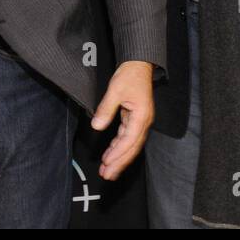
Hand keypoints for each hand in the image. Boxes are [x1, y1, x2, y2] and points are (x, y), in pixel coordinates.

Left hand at [90, 60, 155, 181]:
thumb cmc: (130, 75)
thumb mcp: (115, 89)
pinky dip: (118, 147)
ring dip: (118, 158)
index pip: (130, 140)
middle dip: (119, 162)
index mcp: (142, 116)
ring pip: (130, 145)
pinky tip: (109, 155)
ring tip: (106, 170)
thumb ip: (106, 108)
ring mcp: (140, 121)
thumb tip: (96, 126)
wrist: (139, 65)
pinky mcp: (134, 119)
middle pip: (132, 148)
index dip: (118, 153)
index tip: (107, 162)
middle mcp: (143, 122)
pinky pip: (127, 138)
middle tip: (107, 175)